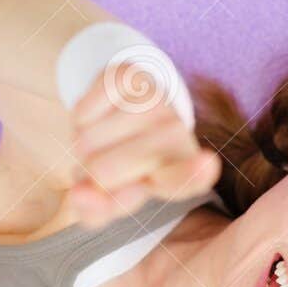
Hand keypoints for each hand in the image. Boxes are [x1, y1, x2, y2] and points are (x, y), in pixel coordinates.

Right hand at [68, 59, 219, 226]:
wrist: (127, 111)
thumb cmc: (124, 165)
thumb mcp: (115, 197)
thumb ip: (97, 210)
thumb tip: (81, 195)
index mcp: (181, 173)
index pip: (187, 178)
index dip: (193, 172)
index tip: (206, 164)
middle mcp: (176, 134)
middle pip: (104, 172)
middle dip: (87, 175)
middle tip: (102, 168)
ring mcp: (155, 101)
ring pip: (87, 141)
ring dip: (84, 148)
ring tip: (105, 143)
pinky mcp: (130, 76)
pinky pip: (82, 111)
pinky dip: (81, 119)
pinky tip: (102, 117)